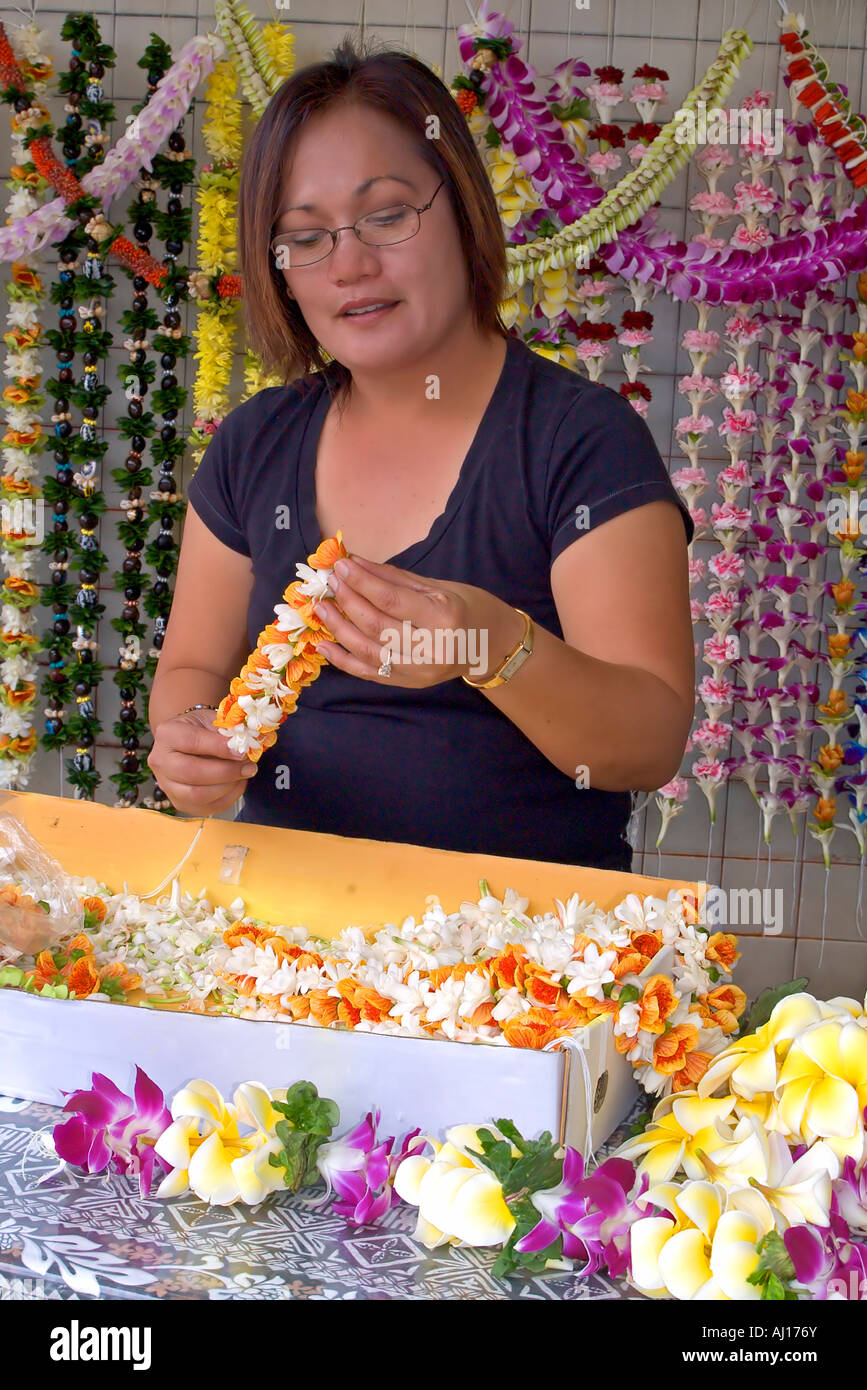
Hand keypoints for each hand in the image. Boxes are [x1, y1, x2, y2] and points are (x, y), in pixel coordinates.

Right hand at [146, 707, 257, 815]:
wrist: (186, 742)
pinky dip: (227, 798)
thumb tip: (247, 746)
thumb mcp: (211, 720)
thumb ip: (227, 731)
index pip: (192, 742)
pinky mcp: (179, 802)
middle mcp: (161, 761)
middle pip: (192, 773)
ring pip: (197, 795)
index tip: (242, 752)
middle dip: (226, 772)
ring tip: (244, 775)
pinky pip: (205, 807)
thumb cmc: (200, 729)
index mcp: (167, 734)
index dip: (219, 748)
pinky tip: (236, 785)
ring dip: (228, 787)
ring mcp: (167, 785)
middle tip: (249, 767)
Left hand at [311, 554, 523, 687]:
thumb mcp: (438, 586)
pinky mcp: (409, 684)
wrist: (492, 646)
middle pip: (376, 626)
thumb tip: (355, 562)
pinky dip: (343, 660)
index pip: (391, 600)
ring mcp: (419, 672)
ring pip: (368, 651)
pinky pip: (369, 673)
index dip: (361, 582)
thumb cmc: (468, 609)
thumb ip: (394, 577)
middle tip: (330, 582)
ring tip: (322, 608)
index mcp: (444, 617)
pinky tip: (324, 644)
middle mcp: (432, 649)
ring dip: (339, 629)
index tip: (340, 565)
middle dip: (348, 601)